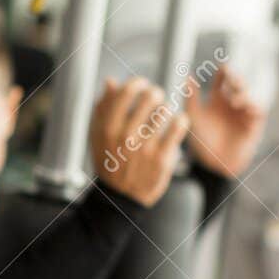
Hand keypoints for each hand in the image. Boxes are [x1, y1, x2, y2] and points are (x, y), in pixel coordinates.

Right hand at [91, 77, 189, 206]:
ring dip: (166, 108)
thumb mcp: (98, 136)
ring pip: (165, 111)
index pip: (127, 93)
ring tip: (164, 113)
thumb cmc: (110, 162)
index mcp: (108, 128)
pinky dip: (180, 120)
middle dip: (155, 93)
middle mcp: (125, 136)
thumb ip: (103, 108)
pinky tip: (177, 122)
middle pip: (149, 98)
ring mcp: (144, 148)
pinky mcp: (161, 158)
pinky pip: (178, 127)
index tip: (142, 84)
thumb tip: (110, 82)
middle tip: (157, 97)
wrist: (121, 196)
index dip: (138, 83)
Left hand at [184, 64, 265, 178]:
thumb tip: (188, 76)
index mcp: (218, 99)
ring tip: (234, 100)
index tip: (221, 67)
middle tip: (231, 76)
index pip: (222, 80)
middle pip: (238, 84)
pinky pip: (258, 111)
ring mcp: (244, 113)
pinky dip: (254, 107)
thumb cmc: (203, 141)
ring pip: (249, 96)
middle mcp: (232, 103)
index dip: (223, 72)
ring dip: (244, 95)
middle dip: (236, 78)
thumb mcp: (194, 117)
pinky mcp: (253, 124)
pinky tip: (246, 108)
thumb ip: (191, 98)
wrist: (214, 164)